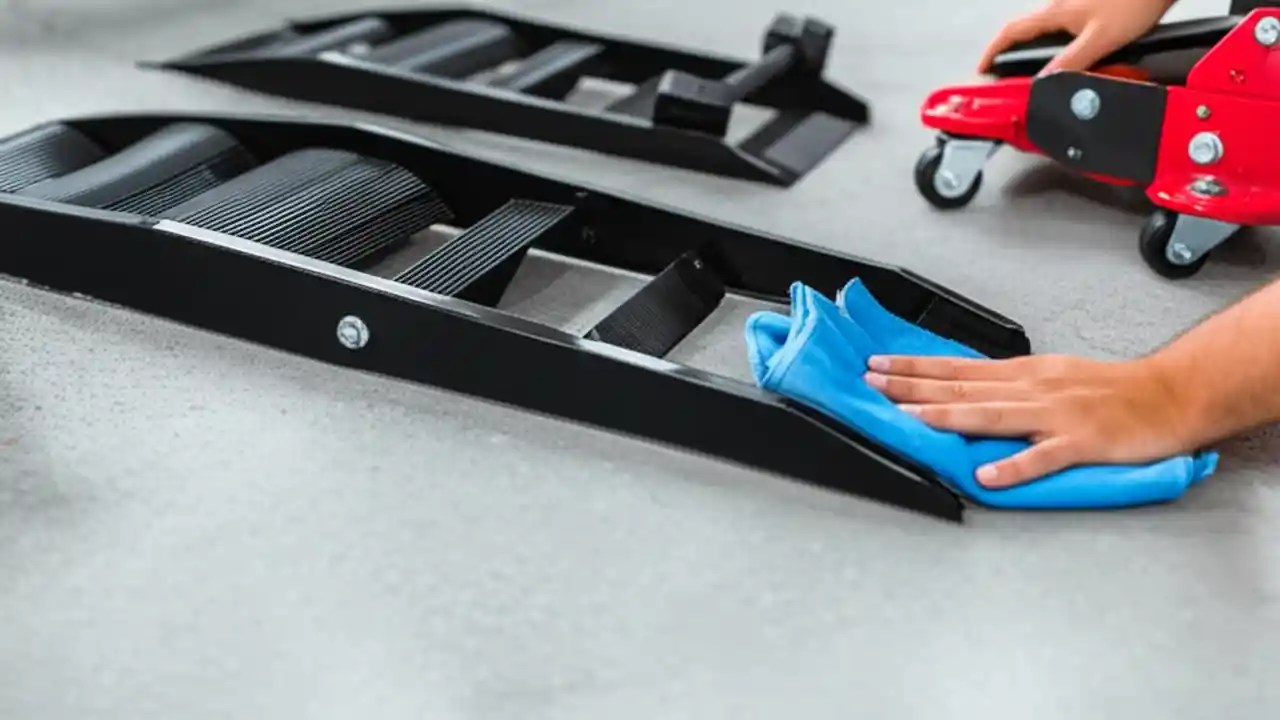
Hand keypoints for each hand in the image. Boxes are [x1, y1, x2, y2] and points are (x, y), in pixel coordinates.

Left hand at [864, 353, 1198, 488]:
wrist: (1169, 395)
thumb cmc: (1110, 389)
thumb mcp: (1051, 377)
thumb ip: (1007, 387)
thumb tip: (963, 391)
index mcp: (1023, 374)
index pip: (957, 368)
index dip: (915, 367)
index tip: (878, 365)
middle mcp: (1032, 388)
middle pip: (963, 385)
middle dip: (914, 384)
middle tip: (873, 382)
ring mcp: (1056, 415)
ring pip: (993, 414)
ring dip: (950, 415)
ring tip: (913, 418)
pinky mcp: (1082, 442)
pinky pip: (1043, 457)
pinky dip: (1014, 466)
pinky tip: (987, 475)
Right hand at [977, 0, 1177, 73]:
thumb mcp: (1101, 39)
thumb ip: (1071, 63)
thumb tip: (1046, 83)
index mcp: (1056, 13)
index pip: (1011, 33)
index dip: (992, 52)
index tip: (983, 67)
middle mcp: (1062, 5)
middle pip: (1027, 31)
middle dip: (1013, 51)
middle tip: (1008, 70)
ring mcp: (1078, 4)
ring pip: (1049, 29)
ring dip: (1041, 49)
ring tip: (1043, 69)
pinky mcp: (1095, 5)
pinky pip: (1069, 28)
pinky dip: (1064, 44)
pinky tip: (1079, 53)